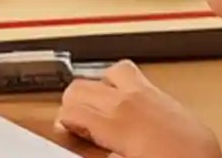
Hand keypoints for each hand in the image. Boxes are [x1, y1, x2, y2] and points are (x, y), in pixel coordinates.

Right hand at [55, 60, 221, 157]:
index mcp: (116, 122)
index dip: (64, 125)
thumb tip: (82, 142)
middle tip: (82, 128)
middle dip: (73, 107)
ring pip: (104, 73)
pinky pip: (129, 72)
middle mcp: (127, 100)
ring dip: (97, 90)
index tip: (70, 136)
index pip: (70, 110)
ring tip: (100, 111)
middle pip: (79, 87)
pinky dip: (119, 83)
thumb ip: (99, 152)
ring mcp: (143, 91)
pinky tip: (123, 102)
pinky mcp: (158, 91)